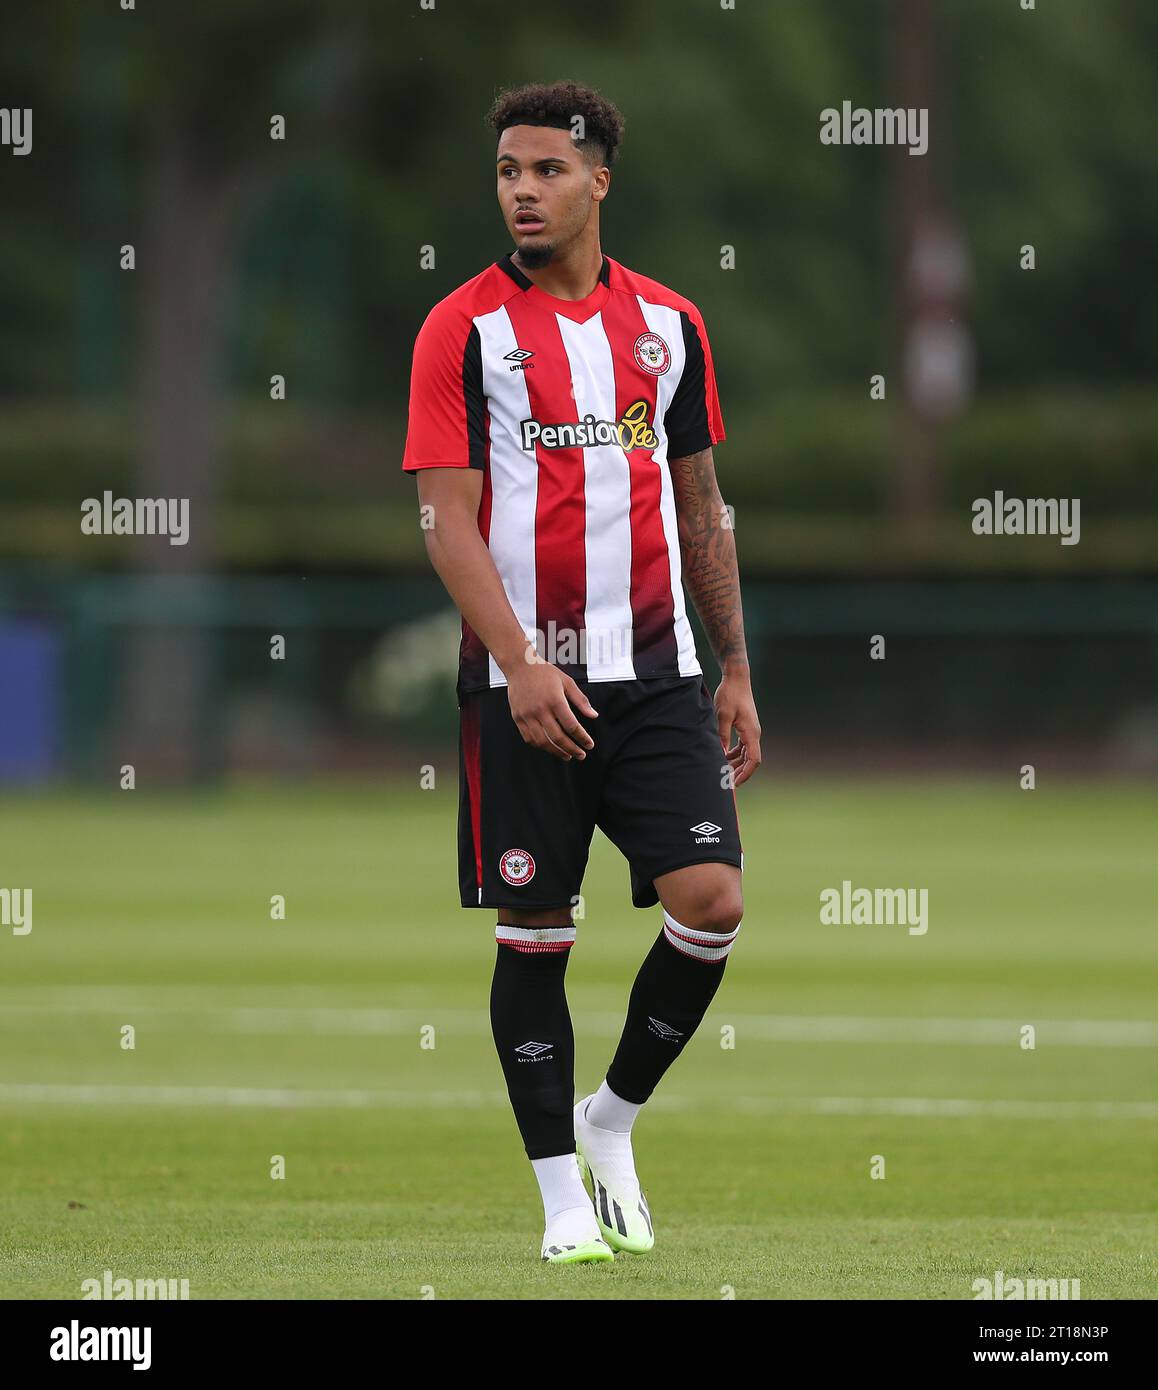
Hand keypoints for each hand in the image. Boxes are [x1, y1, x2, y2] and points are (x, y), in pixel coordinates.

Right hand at [505, 650, 597, 759]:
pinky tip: (550, 747)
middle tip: (581, 755)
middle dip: (572, 749)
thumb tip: (594, 715)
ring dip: (556, 752)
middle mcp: (540, 709)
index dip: (582, 738)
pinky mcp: (518, 718)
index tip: (589, 744)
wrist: (519, 666)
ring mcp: (527, 715)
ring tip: (567, 755)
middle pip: (558, 737)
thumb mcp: (567, 682)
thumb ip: (581, 700)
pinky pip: (529, 738)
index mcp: (555, 700)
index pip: (571, 726)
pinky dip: (540, 746)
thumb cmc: (544, 672)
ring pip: (543, 741)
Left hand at [715, 669, 761, 786]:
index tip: (735, 782)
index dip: (746, 773)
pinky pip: (743, 746)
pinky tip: (725, 757)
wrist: (737, 679)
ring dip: (737, 763)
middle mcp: (754, 733)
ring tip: (723, 772)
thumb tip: (720, 754)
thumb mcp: (723, 716)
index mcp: (751, 733)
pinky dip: (735, 753)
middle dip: (740, 772)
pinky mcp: (746, 727)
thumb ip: (722, 736)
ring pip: (746, 753)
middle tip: (727, 782)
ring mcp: (751, 730)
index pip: (754, 760)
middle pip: (751, 759)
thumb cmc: (730, 695)